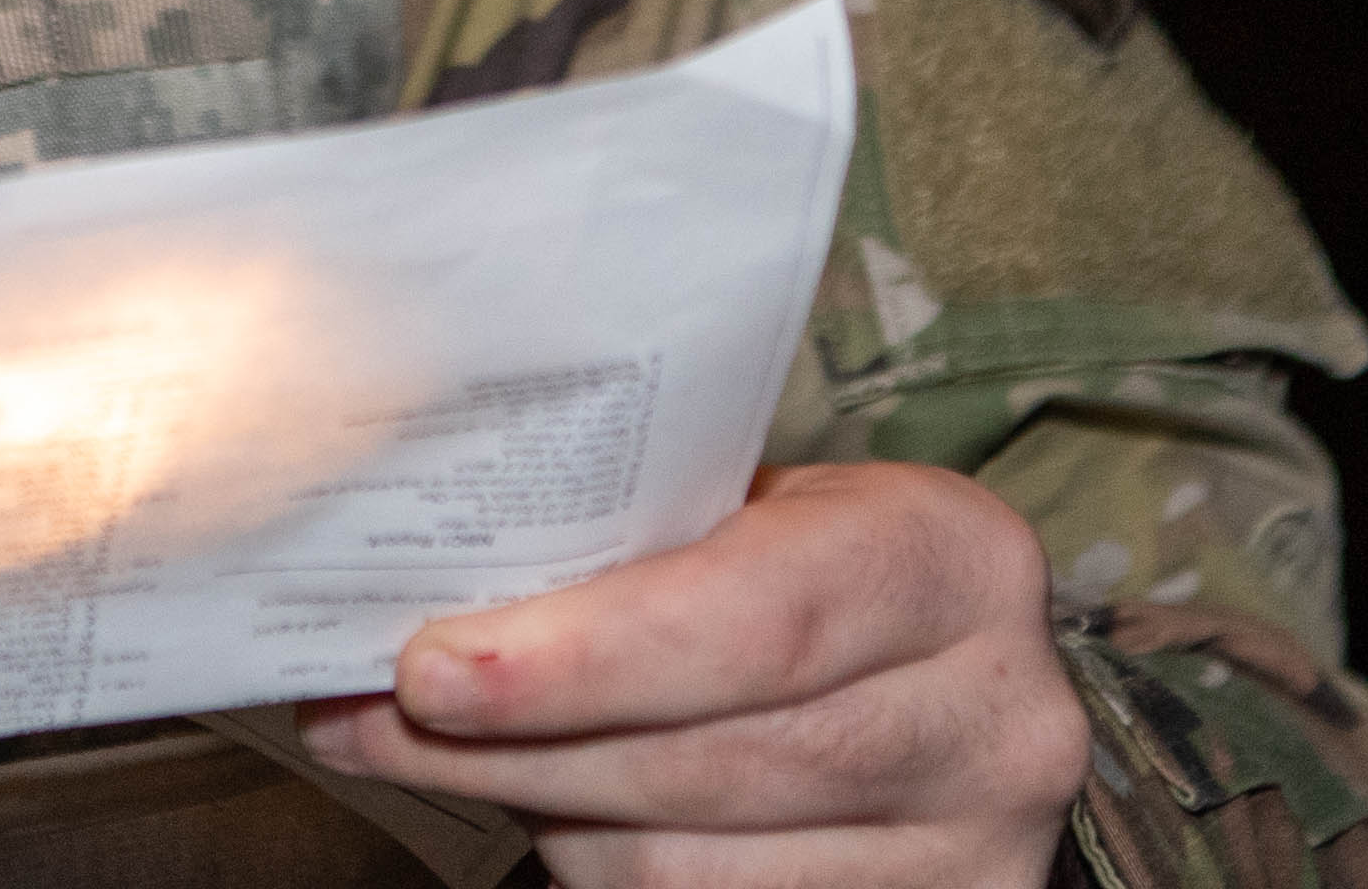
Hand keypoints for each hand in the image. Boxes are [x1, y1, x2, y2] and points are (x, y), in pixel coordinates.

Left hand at [296, 464, 1086, 888]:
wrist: (951, 689)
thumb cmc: (826, 576)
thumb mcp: (773, 515)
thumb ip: (638, 542)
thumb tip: (413, 584)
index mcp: (955, 563)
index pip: (757, 621)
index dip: (585, 658)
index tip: (433, 665)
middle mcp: (991, 719)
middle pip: (702, 763)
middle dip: (516, 744)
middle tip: (376, 709)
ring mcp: (965, 854)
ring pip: (680, 868)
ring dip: (538, 814)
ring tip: (441, 752)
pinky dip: (595, 869)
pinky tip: (541, 811)